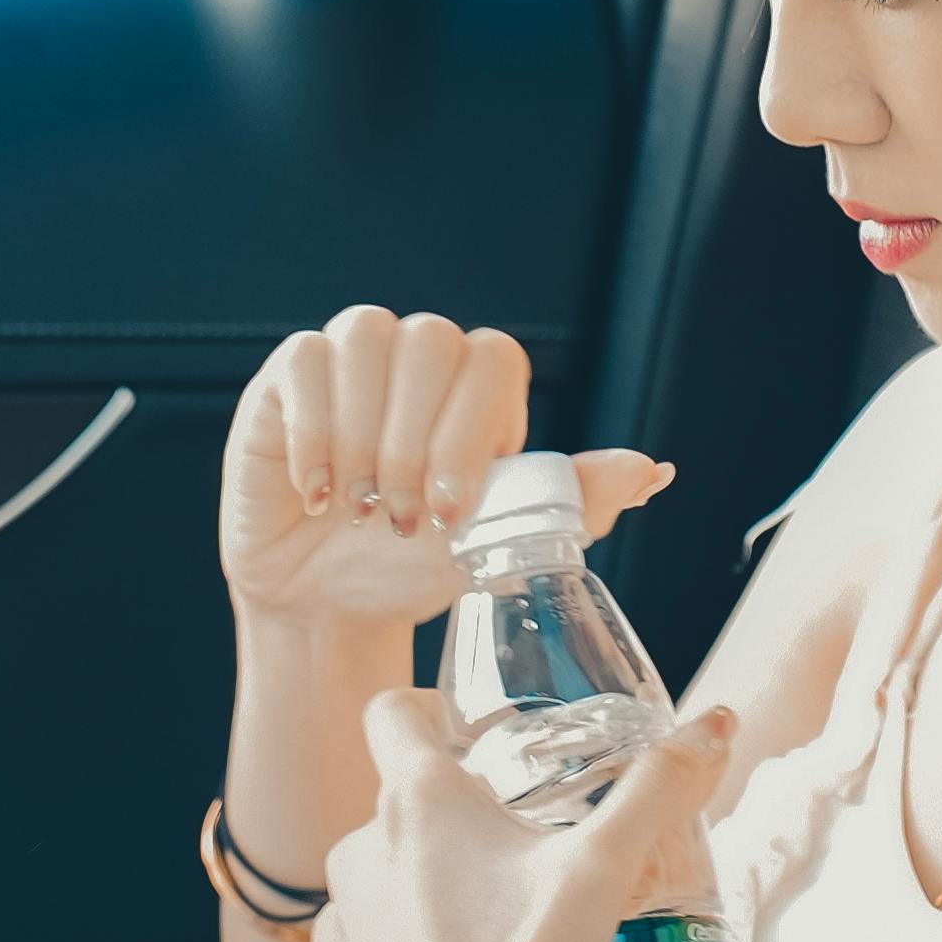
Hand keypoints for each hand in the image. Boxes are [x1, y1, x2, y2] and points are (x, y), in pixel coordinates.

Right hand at [217, 306, 670, 641]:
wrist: (327, 601)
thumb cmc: (416, 565)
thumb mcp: (498, 542)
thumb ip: (572, 501)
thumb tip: (651, 472)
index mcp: (479, 386)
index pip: (493, 362)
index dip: (473, 430)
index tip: (454, 512)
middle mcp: (420, 355)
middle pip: (430, 342)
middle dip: (416, 443)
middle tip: (405, 521)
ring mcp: (353, 358)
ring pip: (366, 339)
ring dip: (363, 436)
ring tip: (358, 509)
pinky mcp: (290, 375)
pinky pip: (306, 362)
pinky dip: (314, 432)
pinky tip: (317, 493)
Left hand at [308, 684, 737, 941]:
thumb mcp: (604, 873)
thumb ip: (660, 789)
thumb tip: (717, 722)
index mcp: (416, 804)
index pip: (393, 710)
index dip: (432, 711)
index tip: (476, 739)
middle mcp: (356, 854)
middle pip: (403, 807)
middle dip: (459, 823)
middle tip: (528, 860)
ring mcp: (338, 931)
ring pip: (383, 885)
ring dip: (429, 894)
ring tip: (499, 939)